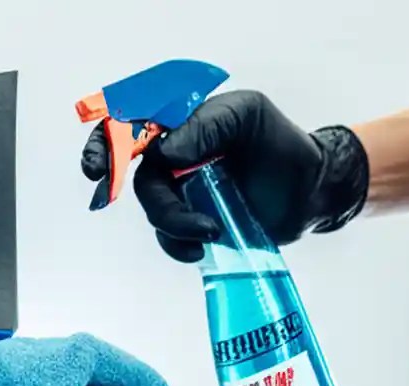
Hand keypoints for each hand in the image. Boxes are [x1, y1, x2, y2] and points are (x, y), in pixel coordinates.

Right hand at [81, 90, 368, 261]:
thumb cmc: (280, 145)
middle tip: (161, 216)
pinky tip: (205, 246)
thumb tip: (165, 153)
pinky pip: (170, 240)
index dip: (106, 146)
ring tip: (213, 230)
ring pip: (155, 213)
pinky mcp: (192, 227)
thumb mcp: (247, 116)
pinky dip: (180, 246)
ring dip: (176, 225)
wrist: (310, 192)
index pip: (129, 129)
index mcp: (179, 126)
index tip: (99, 168)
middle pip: (139, 180)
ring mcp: (182, 195)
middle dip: (149, 201)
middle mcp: (173, 161)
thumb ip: (205, 126)